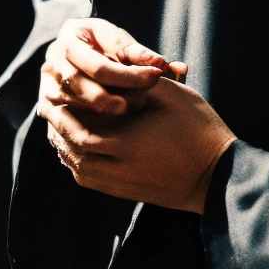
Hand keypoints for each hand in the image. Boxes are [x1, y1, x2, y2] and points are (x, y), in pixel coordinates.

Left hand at [38, 17, 234, 213]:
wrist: (220, 177)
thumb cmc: (200, 129)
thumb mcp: (171, 96)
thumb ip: (137, 83)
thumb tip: (109, 74)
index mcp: (128, 145)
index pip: (80, 133)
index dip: (62, 116)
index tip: (53, 96)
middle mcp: (120, 171)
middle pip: (74, 155)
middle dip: (58, 131)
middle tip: (48, 109)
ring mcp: (124, 186)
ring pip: (80, 172)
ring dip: (66, 149)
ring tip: (58, 127)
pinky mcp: (130, 195)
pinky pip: (93, 182)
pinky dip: (78, 165)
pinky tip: (78, 148)